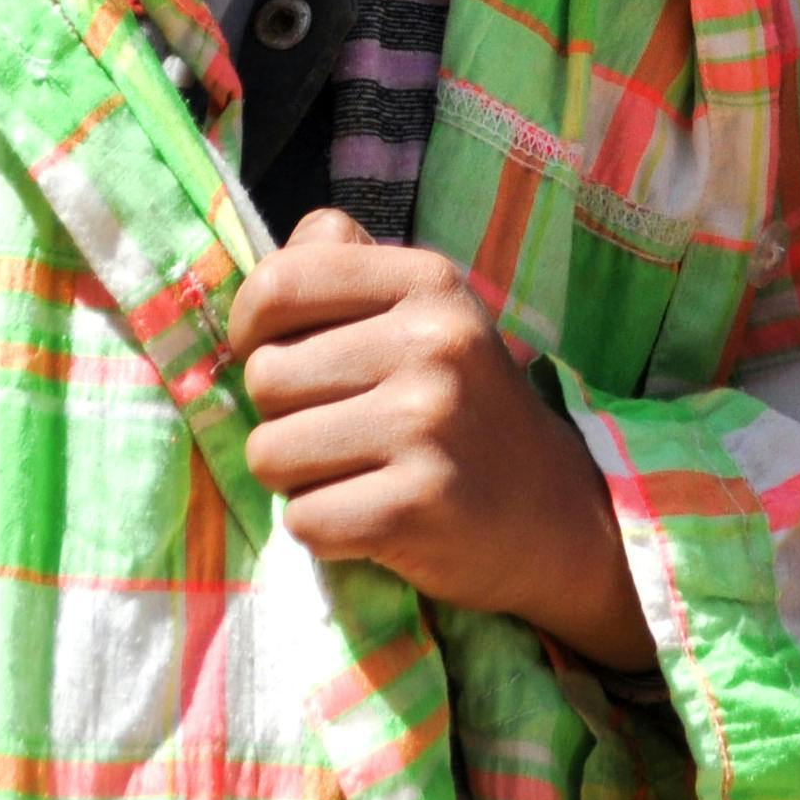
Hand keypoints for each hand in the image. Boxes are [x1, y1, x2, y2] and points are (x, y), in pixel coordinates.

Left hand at [233, 209, 656, 667]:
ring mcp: (429, 424)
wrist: (548, 511)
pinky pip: (304, 520)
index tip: (280, 355)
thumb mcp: (421, 312)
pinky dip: (325, 531)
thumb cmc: (458, 404)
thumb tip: (263, 270)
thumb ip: (341, 268)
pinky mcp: (420, 504)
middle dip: (283, 415)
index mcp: (428, 281)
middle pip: (264, 377)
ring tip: (357, 472)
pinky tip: (375, 517)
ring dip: (297, 477)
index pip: (280, 282)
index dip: (252, 327)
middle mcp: (433, 341)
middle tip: (341, 430)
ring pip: (270, 453)